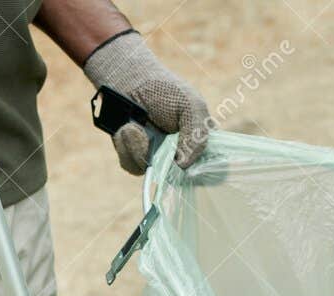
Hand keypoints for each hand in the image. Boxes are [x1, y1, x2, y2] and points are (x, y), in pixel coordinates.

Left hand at [83, 30, 209, 173]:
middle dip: (165, 155)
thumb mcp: (191, 106)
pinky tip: (126, 128)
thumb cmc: (164, 89)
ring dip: (140, 146)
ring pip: (152, 171)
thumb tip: (184, 166)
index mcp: (198, 140)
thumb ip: (197, 135)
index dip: (199, 170)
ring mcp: (157, 157)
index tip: (185, 159)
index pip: (207, 167)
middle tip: (159, 133)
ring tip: (135, 124)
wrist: (128, 81)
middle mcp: (179, 153)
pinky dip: (126, 147)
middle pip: (178, 176)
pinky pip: (132, 166)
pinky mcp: (135, 157)